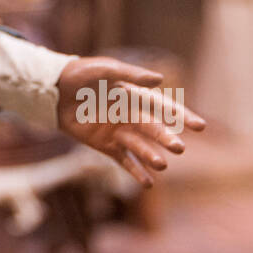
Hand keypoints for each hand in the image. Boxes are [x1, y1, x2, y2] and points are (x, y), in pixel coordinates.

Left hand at [55, 57, 205, 186]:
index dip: (181, 116)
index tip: (200, 127)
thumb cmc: (79, 74)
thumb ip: (130, 75)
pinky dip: (136, 171)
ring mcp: (119, 132)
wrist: (53, 91)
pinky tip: (148, 183)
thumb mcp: (104, 70)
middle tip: (179, 148)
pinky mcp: (105, 145)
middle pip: (153, 129)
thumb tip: (159, 79)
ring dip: (151, 155)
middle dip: (166, 138)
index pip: (163, 107)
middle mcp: (130, 115)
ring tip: (161, 165)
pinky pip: (124, 161)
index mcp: (134, 96)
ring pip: (140, 146)